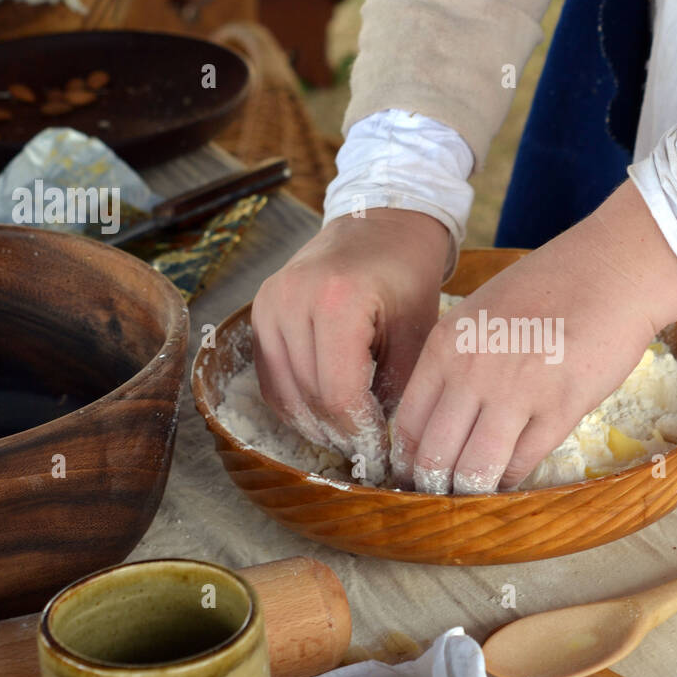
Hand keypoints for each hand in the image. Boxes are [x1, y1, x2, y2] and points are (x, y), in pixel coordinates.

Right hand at [250, 209, 449, 482]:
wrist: (381, 225)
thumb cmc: (407, 277)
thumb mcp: (418, 333)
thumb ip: (398, 388)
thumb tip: (380, 441)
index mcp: (337, 300)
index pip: (338, 392)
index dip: (359, 429)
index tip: (380, 447)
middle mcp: (291, 300)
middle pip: (307, 397)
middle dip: (338, 431)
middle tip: (365, 451)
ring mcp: (268, 304)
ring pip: (283, 393)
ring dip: (313, 424)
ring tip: (346, 436)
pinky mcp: (258, 312)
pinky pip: (269, 377)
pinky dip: (293, 404)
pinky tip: (322, 415)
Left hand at [390, 179, 676, 493]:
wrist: (612, 270)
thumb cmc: (548, 289)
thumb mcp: (479, 314)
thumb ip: (454, 362)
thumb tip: (437, 420)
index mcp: (446, 345)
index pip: (408, 425)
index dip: (409, 460)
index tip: (417, 473)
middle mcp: (473, 371)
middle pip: (435, 456)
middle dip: (436, 485)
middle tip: (443, 495)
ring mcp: (517, 392)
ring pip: (476, 469)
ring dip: (473, 489)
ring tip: (476, 493)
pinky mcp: (560, 408)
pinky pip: (523, 463)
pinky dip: (512, 478)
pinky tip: (511, 475)